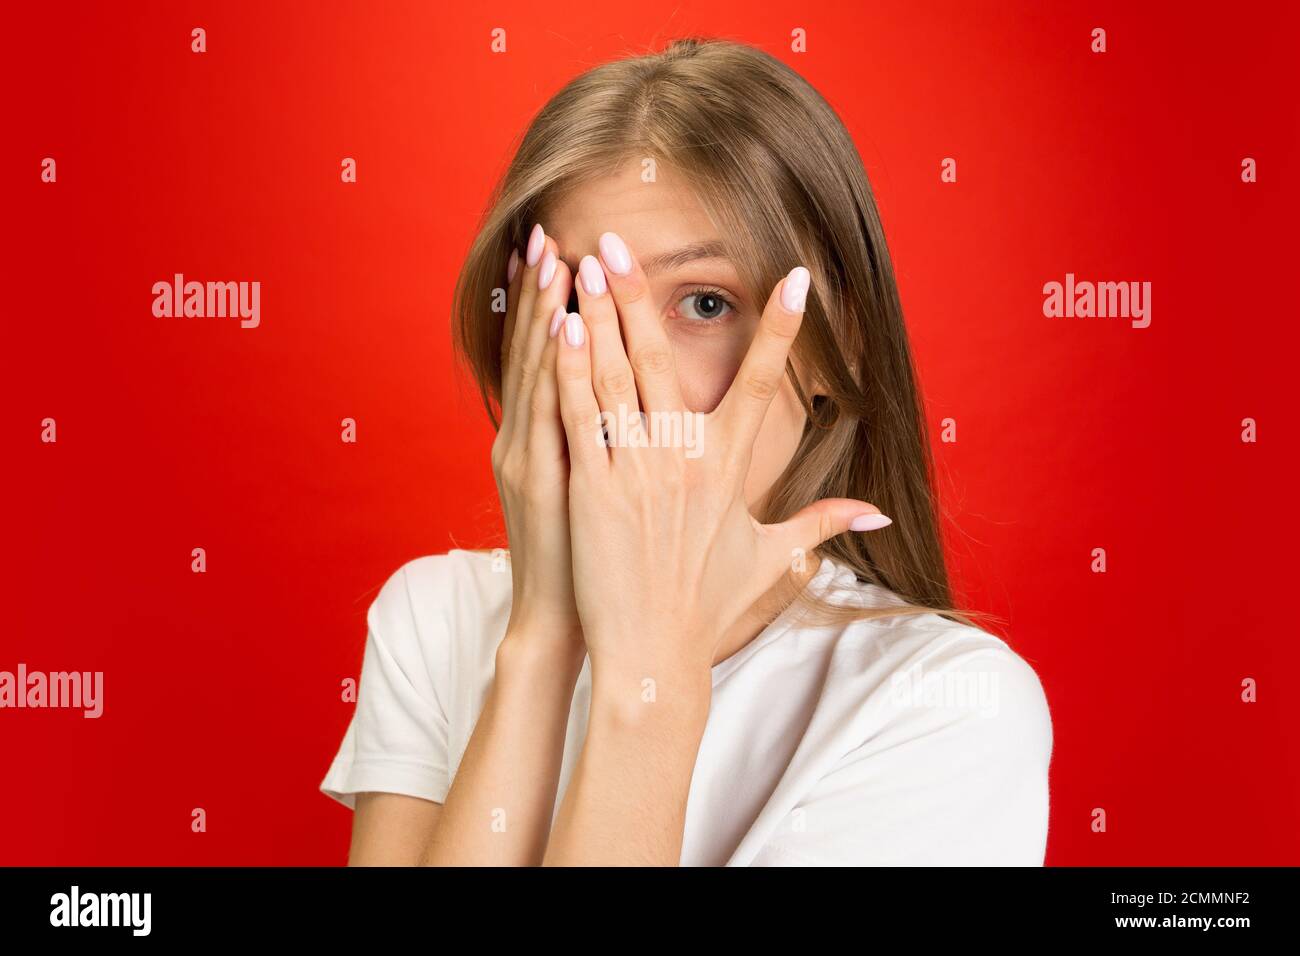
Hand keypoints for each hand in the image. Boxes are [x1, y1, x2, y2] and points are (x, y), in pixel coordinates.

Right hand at [492, 224, 583, 651]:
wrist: (567, 624)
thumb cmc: (590, 563)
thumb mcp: (591, 497)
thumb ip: (600, 445)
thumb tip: (626, 407)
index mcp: (542, 442)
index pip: (545, 360)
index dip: (546, 306)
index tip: (556, 253)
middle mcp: (528, 442)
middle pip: (537, 355)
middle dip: (543, 294)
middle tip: (549, 232)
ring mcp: (532, 459)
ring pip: (541, 374)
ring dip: (547, 313)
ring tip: (555, 257)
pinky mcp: (547, 482)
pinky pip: (551, 415)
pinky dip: (555, 370)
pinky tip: (563, 328)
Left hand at [555, 233, 890, 691]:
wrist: (654, 655)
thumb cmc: (708, 607)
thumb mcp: (770, 559)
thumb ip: (820, 523)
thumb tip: (876, 515)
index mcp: (731, 467)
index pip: (763, 383)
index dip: (783, 329)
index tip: (797, 277)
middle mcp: (688, 458)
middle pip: (666, 358)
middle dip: (641, 294)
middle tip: (620, 241)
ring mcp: (639, 470)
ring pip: (617, 376)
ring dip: (599, 314)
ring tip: (584, 261)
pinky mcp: (595, 488)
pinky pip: (581, 415)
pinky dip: (571, 369)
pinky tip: (562, 325)